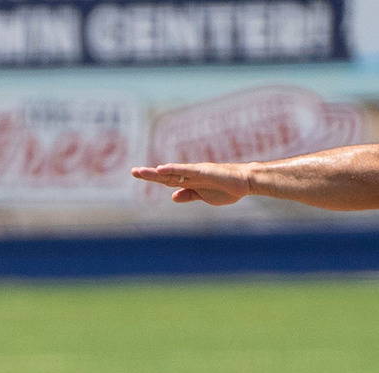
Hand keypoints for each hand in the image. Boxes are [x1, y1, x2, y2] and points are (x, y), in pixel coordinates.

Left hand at [131, 162, 251, 204]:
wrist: (244, 183)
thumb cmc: (227, 189)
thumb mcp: (204, 196)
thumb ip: (189, 195)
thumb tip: (174, 197)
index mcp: (190, 181)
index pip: (168, 180)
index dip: (154, 178)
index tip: (140, 175)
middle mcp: (190, 175)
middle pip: (166, 175)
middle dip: (150, 174)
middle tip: (133, 172)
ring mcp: (195, 172)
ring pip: (171, 172)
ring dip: (155, 172)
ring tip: (140, 171)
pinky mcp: (202, 171)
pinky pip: (184, 170)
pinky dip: (172, 169)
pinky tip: (160, 169)